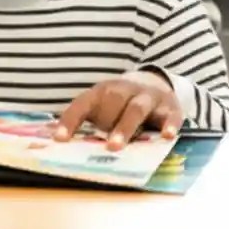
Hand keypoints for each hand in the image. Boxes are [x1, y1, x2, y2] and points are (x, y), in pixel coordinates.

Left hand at [53, 69, 182, 150]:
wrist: (154, 82)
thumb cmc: (120, 104)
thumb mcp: (102, 108)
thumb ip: (87, 123)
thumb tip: (61, 144)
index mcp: (101, 92)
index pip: (82, 104)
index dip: (70, 120)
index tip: (59, 139)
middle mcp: (124, 90)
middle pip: (114, 101)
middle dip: (108, 122)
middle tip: (104, 146)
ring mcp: (147, 97)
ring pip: (137, 108)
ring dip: (127, 127)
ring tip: (117, 146)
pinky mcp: (169, 107)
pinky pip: (169, 116)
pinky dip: (169, 125)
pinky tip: (167, 136)